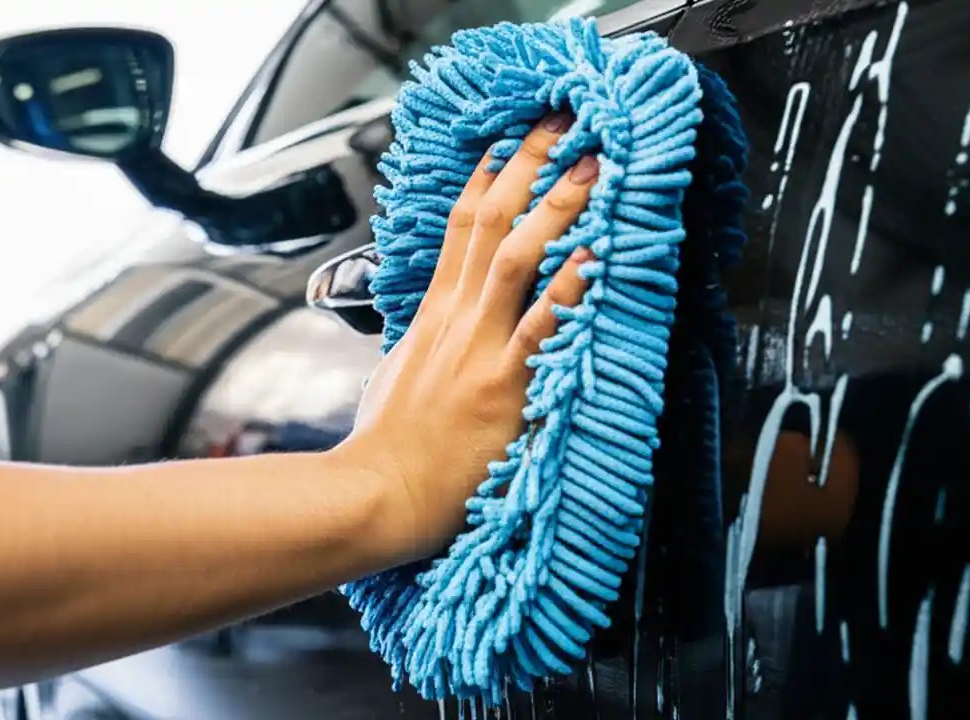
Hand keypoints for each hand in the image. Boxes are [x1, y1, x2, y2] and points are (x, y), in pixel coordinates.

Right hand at [339, 113, 598, 563]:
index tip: (508, 141)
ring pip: (516, 259)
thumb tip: (439, 323)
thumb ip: (426, 338)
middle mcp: (458, 320)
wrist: (376, 494)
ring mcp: (480, 350)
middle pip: (492, 223)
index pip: (460, 227)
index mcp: (434, 314)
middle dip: (529, 168)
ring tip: (590, 168)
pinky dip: (566, 291)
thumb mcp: (400, 371)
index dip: (487, 179)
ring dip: (555, 208)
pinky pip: (539, 329)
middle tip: (562, 126)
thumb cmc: (387, 444)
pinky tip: (593, 259)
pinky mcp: (501, 387)